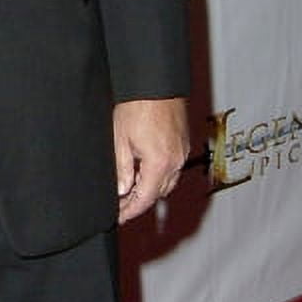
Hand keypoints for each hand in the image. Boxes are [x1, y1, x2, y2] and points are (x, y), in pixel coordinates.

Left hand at [113, 97, 190, 225]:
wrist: (156, 84)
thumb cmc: (137, 106)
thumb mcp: (120, 140)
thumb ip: (122, 169)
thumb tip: (122, 190)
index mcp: (160, 164)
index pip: (145, 199)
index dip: (130, 211)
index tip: (119, 217)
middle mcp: (175, 161)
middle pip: (158, 193)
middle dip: (139, 202)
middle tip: (120, 205)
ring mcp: (181, 152)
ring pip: (167, 182)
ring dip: (150, 189)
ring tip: (130, 188)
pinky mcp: (182, 143)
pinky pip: (172, 168)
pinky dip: (159, 175)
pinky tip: (144, 170)